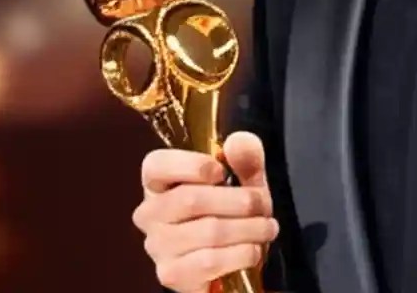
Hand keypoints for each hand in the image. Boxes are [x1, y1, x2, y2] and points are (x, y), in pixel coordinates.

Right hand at [132, 132, 278, 292]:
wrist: (229, 264)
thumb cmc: (231, 216)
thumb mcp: (244, 183)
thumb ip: (245, 160)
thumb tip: (238, 142)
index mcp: (160, 184)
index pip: (156, 165)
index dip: (190, 165)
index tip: (221, 172)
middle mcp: (150, 214)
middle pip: (191, 199)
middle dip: (239, 201)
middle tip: (262, 204)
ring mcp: (157, 246)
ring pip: (208, 231)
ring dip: (249, 229)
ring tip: (267, 228)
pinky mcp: (171, 274)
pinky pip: (211, 260)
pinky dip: (243, 253)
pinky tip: (254, 250)